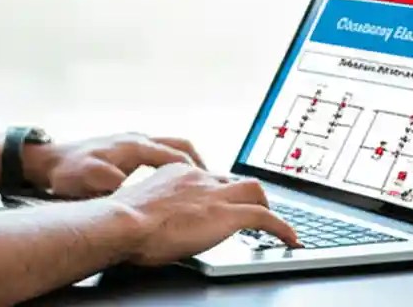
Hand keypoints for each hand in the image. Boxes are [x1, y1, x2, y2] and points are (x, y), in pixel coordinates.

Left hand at [24, 132, 207, 198]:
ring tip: (200, 184)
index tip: (211, 189)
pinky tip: (171, 184)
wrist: (45, 162)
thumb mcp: (89, 180)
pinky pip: (158, 153)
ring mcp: (131, 143)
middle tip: (214, 185)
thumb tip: (133, 191)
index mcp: (135, 146)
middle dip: (200, 164)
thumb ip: (112, 185)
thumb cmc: (66, 172)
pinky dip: (172, 166)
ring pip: (170, 148)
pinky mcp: (124, 150)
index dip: (196, 174)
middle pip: (180, 146)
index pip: (176, 158)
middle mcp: (137, 140)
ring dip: (187, 164)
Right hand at [110, 163, 300, 264]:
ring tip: (272, 224)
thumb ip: (152, 206)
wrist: (124, 222)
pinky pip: (265, 217)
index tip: (219, 201)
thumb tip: (149, 220)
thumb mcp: (139, 205)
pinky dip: (282, 228)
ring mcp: (215, 194)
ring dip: (265, 206)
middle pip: (234, 179)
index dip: (219, 191)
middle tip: (250, 210)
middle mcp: (199, 178)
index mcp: (177, 173)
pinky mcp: (228, 214)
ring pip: (255, 190)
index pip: (209, 177)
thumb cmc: (122, 221)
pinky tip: (290, 239)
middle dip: (245, 195)